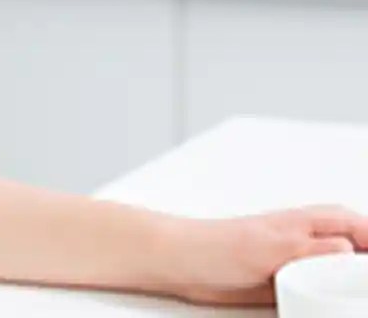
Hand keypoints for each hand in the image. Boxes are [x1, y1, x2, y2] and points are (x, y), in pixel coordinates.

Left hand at [161, 205, 367, 305]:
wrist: (183, 264)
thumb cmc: (219, 245)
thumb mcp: (275, 246)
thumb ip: (314, 248)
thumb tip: (349, 248)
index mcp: (312, 222)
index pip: (361, 227)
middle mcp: (310, 241)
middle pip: (356, 252)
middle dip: (365, 265)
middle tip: (366, 290)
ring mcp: (300, 264)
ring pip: (340, 275)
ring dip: (350, 287)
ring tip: (356, 302)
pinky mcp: (288, 285)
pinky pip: (320, 294)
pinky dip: (330, 302)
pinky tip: (334, 311)